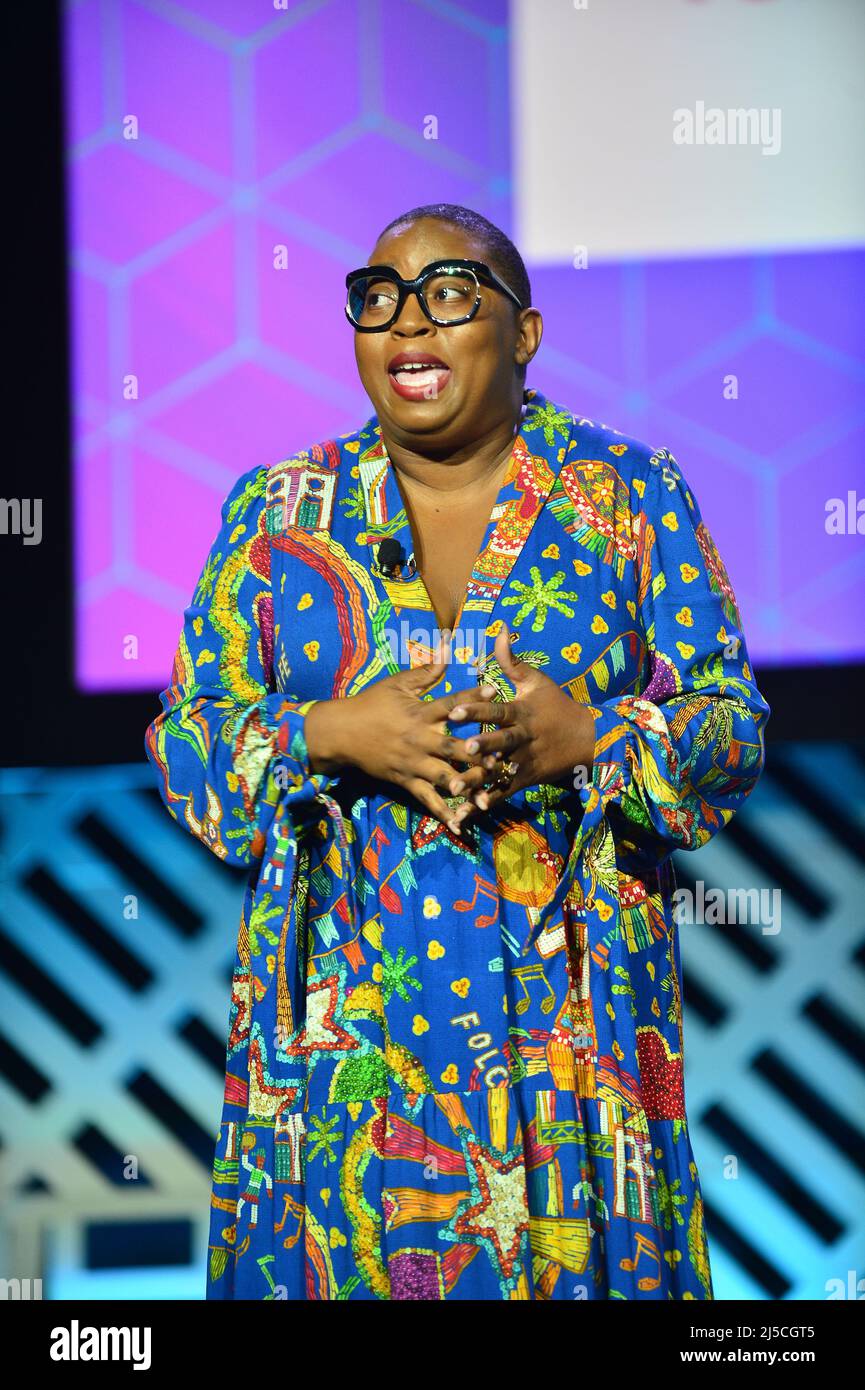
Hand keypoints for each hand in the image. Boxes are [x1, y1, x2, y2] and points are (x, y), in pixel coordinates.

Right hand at [302, 632, 495, 833]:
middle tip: (503, 755)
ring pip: (445, 777)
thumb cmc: (371, 704)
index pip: (451, 704)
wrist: (340, 732)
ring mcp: (413, 763)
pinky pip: (428, 800)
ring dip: (468, 784)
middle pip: (454, 747)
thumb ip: (427, 672)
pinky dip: (444, 812)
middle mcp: (419, 740)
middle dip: (478, 753)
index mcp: (420, 713)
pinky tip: (463, 823)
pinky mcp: (406, 781)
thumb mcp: (397, 684)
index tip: (496, 692)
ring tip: (490, 790)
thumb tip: (449, 648)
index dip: (473, 698)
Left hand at [444, 621, 595, 827]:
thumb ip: (512, 660)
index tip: (456, 710)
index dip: (477, 710)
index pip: (497, 710)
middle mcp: (523, 738)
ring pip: (500, 771)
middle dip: (484, 745)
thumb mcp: (537, 681)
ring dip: (479, 780)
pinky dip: (487, 801)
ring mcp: (525, 761)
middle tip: (466, 747)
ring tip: (457, 788)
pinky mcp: (526, 780)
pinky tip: (466, 811)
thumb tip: (498, 630)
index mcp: (521, 712)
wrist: (587, 738)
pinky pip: (504, 791)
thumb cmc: (555, 705)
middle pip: (502, 742)